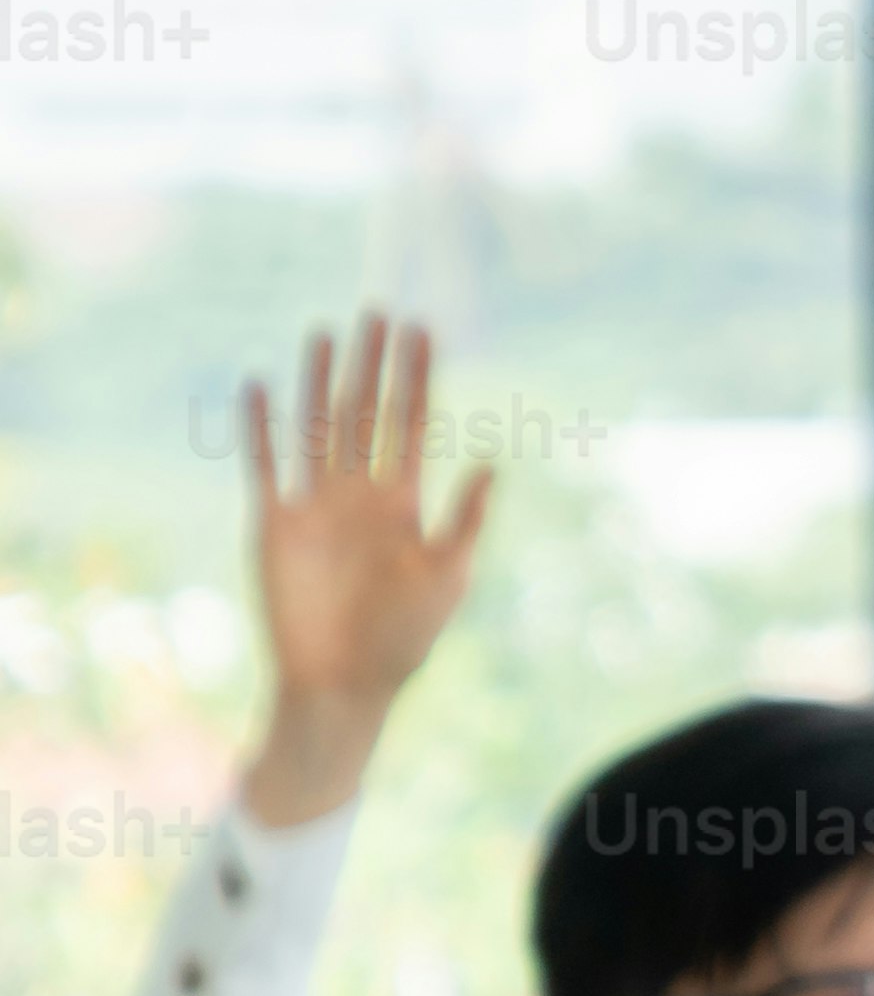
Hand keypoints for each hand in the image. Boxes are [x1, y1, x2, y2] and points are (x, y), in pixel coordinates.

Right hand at [230, 315, 496, 830]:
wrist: (342, 683)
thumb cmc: (403, 639)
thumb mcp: (446, 576)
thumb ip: (465, 519)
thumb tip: (491, 463)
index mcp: (404, 503)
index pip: (412, 424)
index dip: (417, 378)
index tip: (424, 332)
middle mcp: (359, 494)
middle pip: (366, 413)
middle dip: (373, 365)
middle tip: (379, 311)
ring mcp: (315, 505)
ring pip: (318, 427)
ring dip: (321, 382)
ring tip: (327, 332)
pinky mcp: (274, 523)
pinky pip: (265, 465)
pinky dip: (262, 428)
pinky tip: (260, 385)